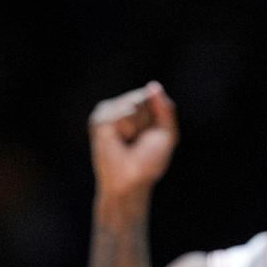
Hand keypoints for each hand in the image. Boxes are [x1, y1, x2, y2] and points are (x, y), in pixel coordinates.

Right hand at [88, 81, 178, 204]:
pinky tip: (118, 140)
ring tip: (127, 141)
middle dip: (146, 120)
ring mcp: (110, 112)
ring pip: (132, 105)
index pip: (152, 95)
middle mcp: (123, 107)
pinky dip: (125, 128)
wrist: (130, 180)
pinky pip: (121, 113)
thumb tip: (153, 85)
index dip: (155, 117)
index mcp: (140, 109)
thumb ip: (166, 108)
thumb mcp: (167, 133)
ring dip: (135, 126)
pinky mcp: (99, 119)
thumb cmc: (149, 161)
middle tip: (137, 140)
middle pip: (142, 97)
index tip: (151, 135)